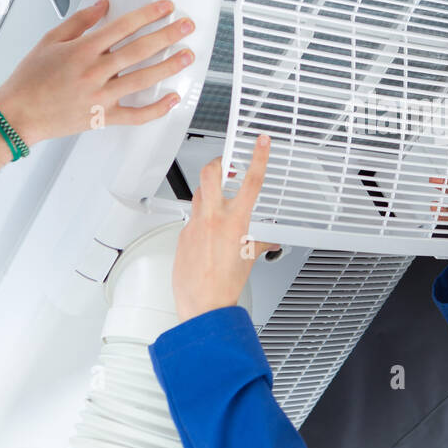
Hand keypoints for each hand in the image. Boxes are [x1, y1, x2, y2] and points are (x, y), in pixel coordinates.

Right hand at [0, 0, 193, 180]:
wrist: (17, 114)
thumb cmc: (30, 80)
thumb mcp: (50, 40)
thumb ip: (79, 22)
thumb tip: (102, 6)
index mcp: (82, 50)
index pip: (122, 26)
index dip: (148, 15)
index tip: (165, 8)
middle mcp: (94, 72)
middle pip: (139, 50)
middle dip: (167, 35)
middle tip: (186, 26)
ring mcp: (100, 96)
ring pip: (143, 79)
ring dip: (168, 66)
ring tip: (187, 55)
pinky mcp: (102, 117)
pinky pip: (135, 115)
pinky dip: (157, 109)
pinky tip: (172, 98)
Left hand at [172, 135, 278, 320]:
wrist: (203, 304)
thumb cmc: (225, 286)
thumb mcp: (249, 259)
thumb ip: (258, 243)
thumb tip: (266, 241)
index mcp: (235, 222)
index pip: (251, 181)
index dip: (258, 157)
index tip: (261, 143)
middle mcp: (213, 219)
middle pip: (211, 173)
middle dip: (218, 162)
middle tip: (226, 163)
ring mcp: (195, 225)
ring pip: (199, 193)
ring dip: (208, 190)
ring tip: (217, 198)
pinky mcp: (182, 235)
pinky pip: (192, 218)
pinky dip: (201, 219)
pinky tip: (207, 231)